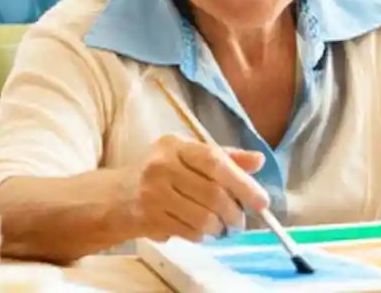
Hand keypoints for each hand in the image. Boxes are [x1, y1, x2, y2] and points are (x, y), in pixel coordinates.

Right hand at [124, 135, 269, 241]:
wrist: (118, 195)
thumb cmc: (161, 172)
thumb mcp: (189, 156)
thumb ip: (225, 158)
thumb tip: (259, 161)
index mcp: (176, 145)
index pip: (215, 161)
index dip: (242, 183)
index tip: (262, 201)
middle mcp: (162, 165)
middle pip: (212, 194)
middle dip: (234, 213)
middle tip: (241, 222)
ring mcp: (153, 192)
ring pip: (202, 217)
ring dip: (220, 228)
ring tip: (223, 228)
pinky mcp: (149, 216)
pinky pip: (189, 231)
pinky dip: (203, 235)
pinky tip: (203, 231)